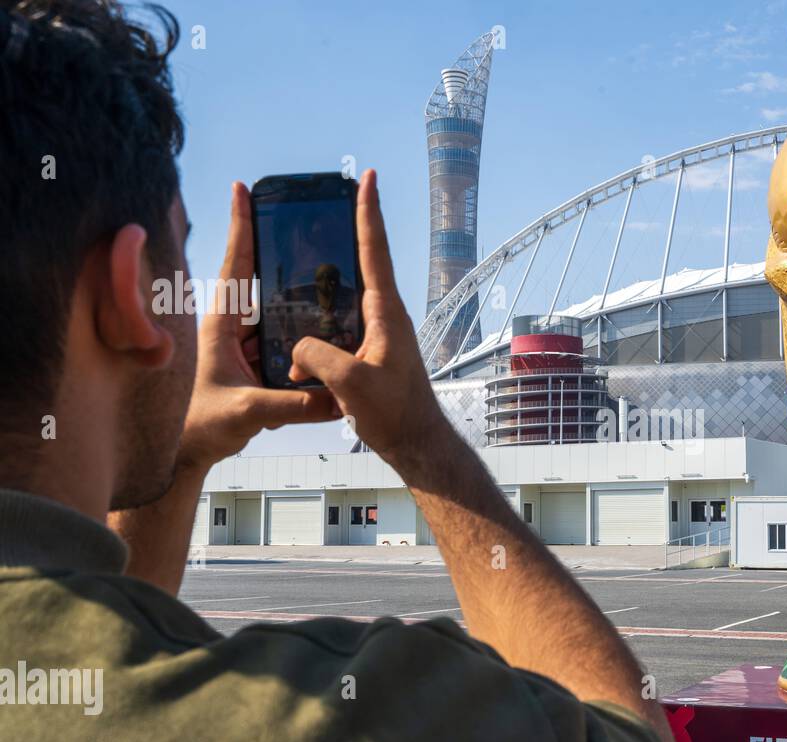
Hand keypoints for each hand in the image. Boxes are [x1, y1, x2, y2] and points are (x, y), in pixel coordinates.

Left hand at [177, 182, 337, 468]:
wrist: (188, 450)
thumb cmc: (202, 425)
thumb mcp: (248, 411)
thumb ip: (293, 405)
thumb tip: (337, 398)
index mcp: (222, 323)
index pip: (234, 264)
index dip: (241, 226)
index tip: (244, 189)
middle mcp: (232, 325)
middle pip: (257, 274)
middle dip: (275, 243)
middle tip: (299, 215)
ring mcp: (243, 342)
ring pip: (274, 305)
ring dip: (294, 288)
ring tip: (323, 262)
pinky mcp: (254, 360)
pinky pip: (281, 333)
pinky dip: (300, 325)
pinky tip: (324, 319)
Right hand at [288, 170, 445, 470]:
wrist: (415, 442)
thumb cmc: (393, 413)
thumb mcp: (349, 382)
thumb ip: (316, 356)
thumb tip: (296, 348)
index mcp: (386, 313)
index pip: (374, 251)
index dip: (368, 212)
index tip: (367, 178)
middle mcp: (386, 316)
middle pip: (363, 262)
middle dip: (348, 231)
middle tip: (332, 201)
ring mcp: (379, 334)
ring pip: (347, 297)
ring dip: (327, 281)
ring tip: (301, 259)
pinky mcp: (371, 352)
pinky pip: (340, 325)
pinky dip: (320, 321)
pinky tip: (296, 331)